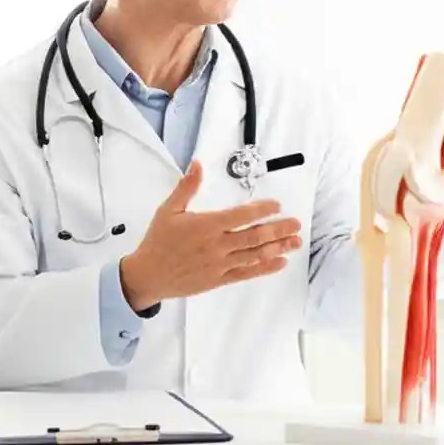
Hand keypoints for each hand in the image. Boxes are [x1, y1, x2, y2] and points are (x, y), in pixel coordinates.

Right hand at [119, 160, 302, 310]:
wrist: (147, 276)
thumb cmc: (158, 242)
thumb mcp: (169, 210)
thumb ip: (187, 187)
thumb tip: (197, 164)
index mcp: (206, 225)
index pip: (241, 216)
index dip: (262, 210)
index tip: (276, 205)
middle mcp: (216, 245)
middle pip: (254, 236)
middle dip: (278, 229)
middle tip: (296, 223)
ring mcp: (220, 264)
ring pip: (255, 255)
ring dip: (278, 247)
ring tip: (295, 241)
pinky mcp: (219, 279)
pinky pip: (247, 273)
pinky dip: (265, 268)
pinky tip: (280, 262)